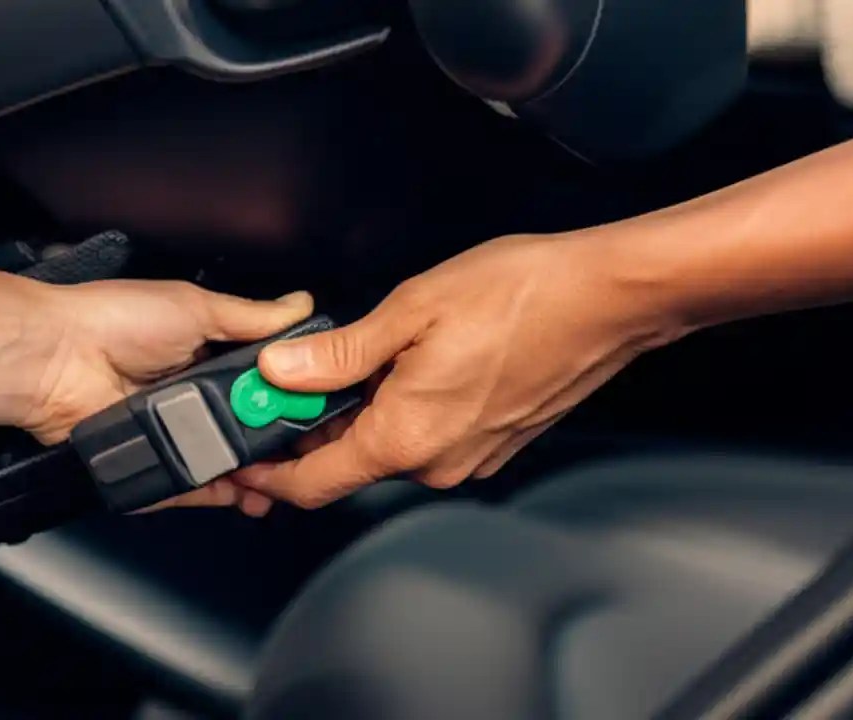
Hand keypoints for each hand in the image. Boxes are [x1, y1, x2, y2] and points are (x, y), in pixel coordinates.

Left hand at [21, 280, 313, 515]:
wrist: (53, 357)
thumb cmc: (114, 321)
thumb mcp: (197, 308)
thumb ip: (253, 317)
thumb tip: (301, 306)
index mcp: (205, 354)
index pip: (261, 381)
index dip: (290, 395)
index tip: (322, 407)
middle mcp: (190, 395)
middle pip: (247, 426)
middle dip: (279, 443)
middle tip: (309, 452)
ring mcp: (172, 431)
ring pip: (224, 460)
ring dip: (255, 473)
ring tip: (281, 481)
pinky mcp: (152, 461)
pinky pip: (190, 484)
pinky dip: (217, 492)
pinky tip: (244, 493)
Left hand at [232, 233, 681, 507]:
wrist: (608, 298)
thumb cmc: (523, 296)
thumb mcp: (411, 310)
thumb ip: (338, 354)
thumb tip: (282, 373)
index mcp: (406, 437)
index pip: (314, 483)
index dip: (269, 472)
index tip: (244, 453)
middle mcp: (438, 461)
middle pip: (350, 461)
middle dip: (316, 426)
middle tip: (298, 376)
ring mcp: (470, 457)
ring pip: (390, 446)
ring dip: (362, 413)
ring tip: (362, 357)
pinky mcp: (493, 442)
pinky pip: (427, 436)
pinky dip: (403, 410)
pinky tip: (410, 364)